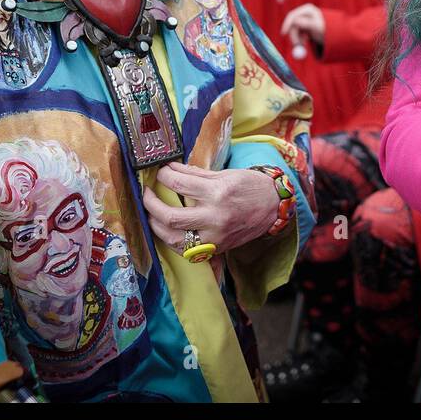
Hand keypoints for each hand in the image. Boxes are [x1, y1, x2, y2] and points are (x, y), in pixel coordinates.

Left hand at [143, 161, 279, 254]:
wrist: (273, 206)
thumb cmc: (250, 186)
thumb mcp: (224, 174)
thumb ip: (195, 174)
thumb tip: (170, 169)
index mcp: (218, 192)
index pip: (179, 184)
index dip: (164, 176)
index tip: (160, 172)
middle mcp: (215, 216)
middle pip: (170, 216)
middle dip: (151, 204)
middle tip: (146, 193)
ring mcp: (215, 236)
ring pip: (173, 238)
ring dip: (156, 225)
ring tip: (151, 214)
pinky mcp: (216, 248)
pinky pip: (185, 250)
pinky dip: (171, 240)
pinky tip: (166, 230)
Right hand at [279, 3, 324, 50]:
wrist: (333, 34)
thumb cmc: (327, 28)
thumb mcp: (317, 26)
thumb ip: (307, 23)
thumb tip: (295, 21)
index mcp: (308, 9)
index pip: (293, 15)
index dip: (287, 24)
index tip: (284, 34)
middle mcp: (304, 13)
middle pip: (292, 23)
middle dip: (293, 35)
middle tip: (295, 45)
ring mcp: (303, 19)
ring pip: (293, 30)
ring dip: (296, 38)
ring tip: (304, 43)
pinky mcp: (302, 26)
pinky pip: (296, 33)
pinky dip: (298, 38)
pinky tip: (305, 40)